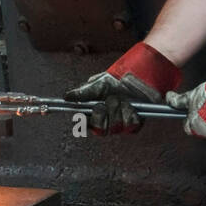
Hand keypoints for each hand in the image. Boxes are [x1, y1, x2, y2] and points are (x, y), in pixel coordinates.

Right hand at [65, 42, 181, 133]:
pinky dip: (131, 114)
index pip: (87, 125)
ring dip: (119, 111)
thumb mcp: (98, 84)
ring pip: (116, 128)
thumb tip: (66, 97)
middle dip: (106, 114)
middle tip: (111, 100)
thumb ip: (83, 92)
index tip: (93, 110)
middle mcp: (107, 121)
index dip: (88, 122)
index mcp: (95, 113)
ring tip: (124, 99)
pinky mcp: (135, 123)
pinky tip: (133, 105)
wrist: (139, 75)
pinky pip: (131, 126)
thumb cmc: (117, 79)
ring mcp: (121, 123)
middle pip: (101, 130)